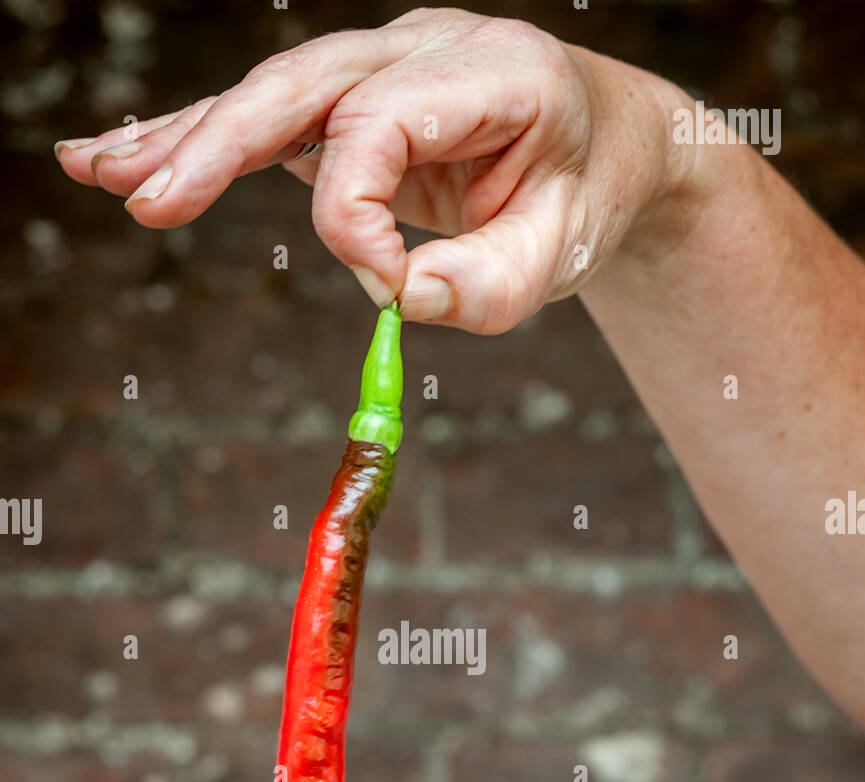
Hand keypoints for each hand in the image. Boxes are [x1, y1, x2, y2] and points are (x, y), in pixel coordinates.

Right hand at [54, 7, 691, 332]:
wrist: (601, 148)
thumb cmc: (581, 197)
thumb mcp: (560, 257)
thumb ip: (488, 286)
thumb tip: (401, 300)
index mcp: (488, 71)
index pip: (381, 126)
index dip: (357, 219)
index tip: (389, 287)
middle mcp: (423, 48)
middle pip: (299, 83)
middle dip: (216, 142)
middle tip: (147, 199)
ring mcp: (382, 66)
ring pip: (270, 93)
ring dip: (183, 135)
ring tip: (98, 170)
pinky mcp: (354, 103)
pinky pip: (270, 117)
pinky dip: (201, 139)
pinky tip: (128, 159)